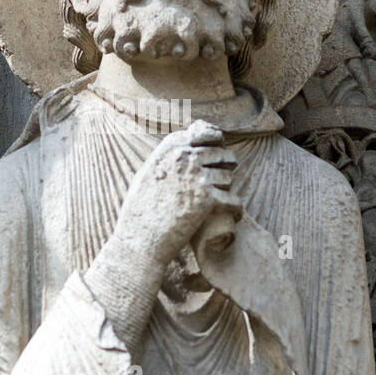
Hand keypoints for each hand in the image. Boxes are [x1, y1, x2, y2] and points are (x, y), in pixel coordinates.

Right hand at [112, 120, 240, 266]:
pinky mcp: (206, 199)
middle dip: (226, 166)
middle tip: (224, 181)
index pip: (204, 135)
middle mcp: (184, 157)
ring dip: (227, 189)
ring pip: (228, 176)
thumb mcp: (148, 172)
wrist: (139, 239)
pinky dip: (236, 209)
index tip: (219, 157)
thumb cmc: (140, 209)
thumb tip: (186, 142)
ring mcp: (196, 176)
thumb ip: (168, 156)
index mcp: (170, 147)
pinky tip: (235, 215)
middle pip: (220, 154)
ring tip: (223, 201)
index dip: (215, 144)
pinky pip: (234, 199)